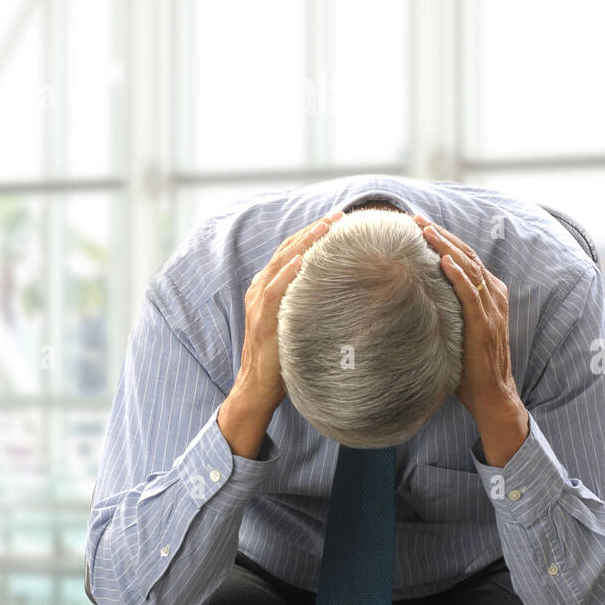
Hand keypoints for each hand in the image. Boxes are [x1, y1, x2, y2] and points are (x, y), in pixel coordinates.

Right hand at [232, 209, 344, 413]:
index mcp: (269, 285)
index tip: (339, 220)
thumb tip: (346, 291)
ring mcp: (259, 302)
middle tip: (339, 216)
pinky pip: (273, 290)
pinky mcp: (261, 319)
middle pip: (288, 249)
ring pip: (281, 263)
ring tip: (326, 227)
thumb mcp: (298, 321)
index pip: (292, 250)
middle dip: (313, 230)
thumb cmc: (284, 356)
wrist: (257, 388)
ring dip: (304, 242)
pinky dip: (286, 273)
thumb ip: (310, 302)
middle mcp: (261, 288)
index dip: (313, 233)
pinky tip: (301, 259)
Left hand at [414, 216, 528, 466]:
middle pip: (466, 255)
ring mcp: (491, 309)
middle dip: (441, 235)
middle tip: (416, 219)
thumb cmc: (471, 364)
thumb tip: (414, 296)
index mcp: (489, 293)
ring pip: (469, 268)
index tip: (420, 225)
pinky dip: (459, 275)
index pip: (465, 257)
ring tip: (426, 230)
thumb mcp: (460, 328)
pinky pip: (471, 294)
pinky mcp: (484, 324)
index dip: (444, 239)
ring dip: (447, 247)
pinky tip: (445, 261)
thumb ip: (449, 308)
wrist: (492, 394)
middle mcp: (493, 295)